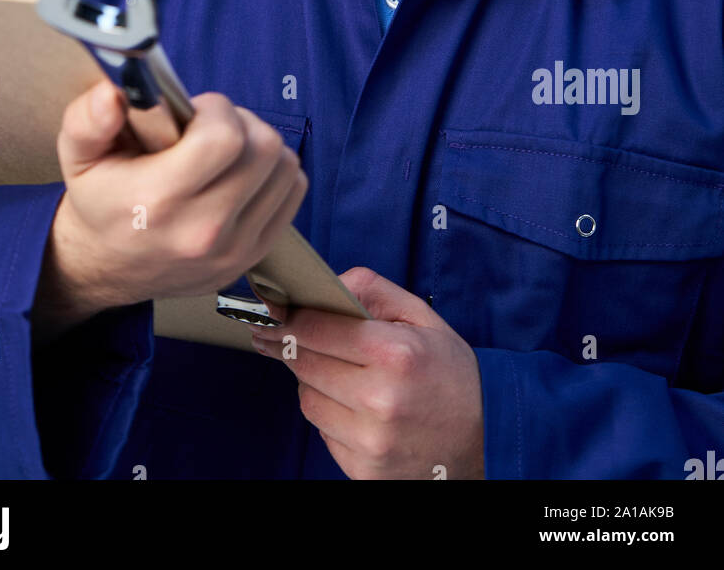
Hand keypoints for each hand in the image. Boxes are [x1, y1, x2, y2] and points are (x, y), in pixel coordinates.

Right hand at [32, 80, 307, 342]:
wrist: (104, 267)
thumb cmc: (99, 200)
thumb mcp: (78, 155)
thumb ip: (88, 119)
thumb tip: (112, 94)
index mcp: (159, 202)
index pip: (224, 138)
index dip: (216, 110)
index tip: (194, 113)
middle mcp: (203, 231)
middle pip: (264, 148)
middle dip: (240, 122)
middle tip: (209, 127)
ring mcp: (234, 249)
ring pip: (285, 167)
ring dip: (260, 145)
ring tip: (224, 150)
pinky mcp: (253, 256)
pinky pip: (293, 193)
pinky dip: (275, 172)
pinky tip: (240, 172)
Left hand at [249, 266, 484, 479]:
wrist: (487, 436)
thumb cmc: (450, 371)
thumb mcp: (421, 316)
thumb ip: (371, 290)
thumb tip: (323, 284)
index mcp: (395, 354)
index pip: (317, 329)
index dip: (288, 317)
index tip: (270, 311)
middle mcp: (380, 401)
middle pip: (303, 364)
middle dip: (293, 345)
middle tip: (283, 334)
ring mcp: (371, 442)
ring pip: (308, 400)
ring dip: (313, 382)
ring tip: (342, 374)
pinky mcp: (365, 472)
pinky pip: (324, 433)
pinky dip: (331, 416)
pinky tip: (357, 409)